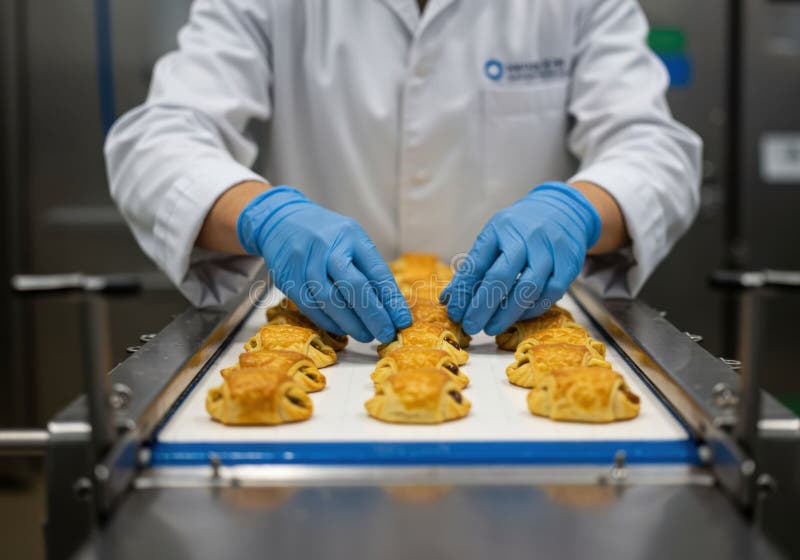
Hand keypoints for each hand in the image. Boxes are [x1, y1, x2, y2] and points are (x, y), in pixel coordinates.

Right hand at [238, 186, 410, 341]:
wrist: (281, 219)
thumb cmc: (327, 236)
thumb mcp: (351, 240)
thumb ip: (367, 269)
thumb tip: (390, 308)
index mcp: (352, 236)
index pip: (377, 272)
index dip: (392, 300)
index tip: (403, 322)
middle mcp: (329, 246)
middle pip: (354, 286)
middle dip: (373, 316)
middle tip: (386, 334)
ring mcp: (306, 261)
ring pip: (331, 300)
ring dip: (351, 323)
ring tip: (366, 335)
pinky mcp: (288, 277)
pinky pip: (311, 307)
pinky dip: (329, 322)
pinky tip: (343, 329)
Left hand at [442, 182, 600, 335]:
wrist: (562, 210)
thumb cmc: (519, 230)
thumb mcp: (494, 238)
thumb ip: (473, 268)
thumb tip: (449, 300)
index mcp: (500, 229)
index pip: (477, 263)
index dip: (464, 292)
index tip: (455, 313)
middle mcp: (525, 236)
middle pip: (501, 276)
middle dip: (483, 306)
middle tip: (471, 326)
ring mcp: (549, 249)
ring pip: (528, 288)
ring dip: (507, 313)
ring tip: (491, 327)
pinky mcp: (569, 262)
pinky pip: (550, 293)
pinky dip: (532, 309)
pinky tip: (518, 316)